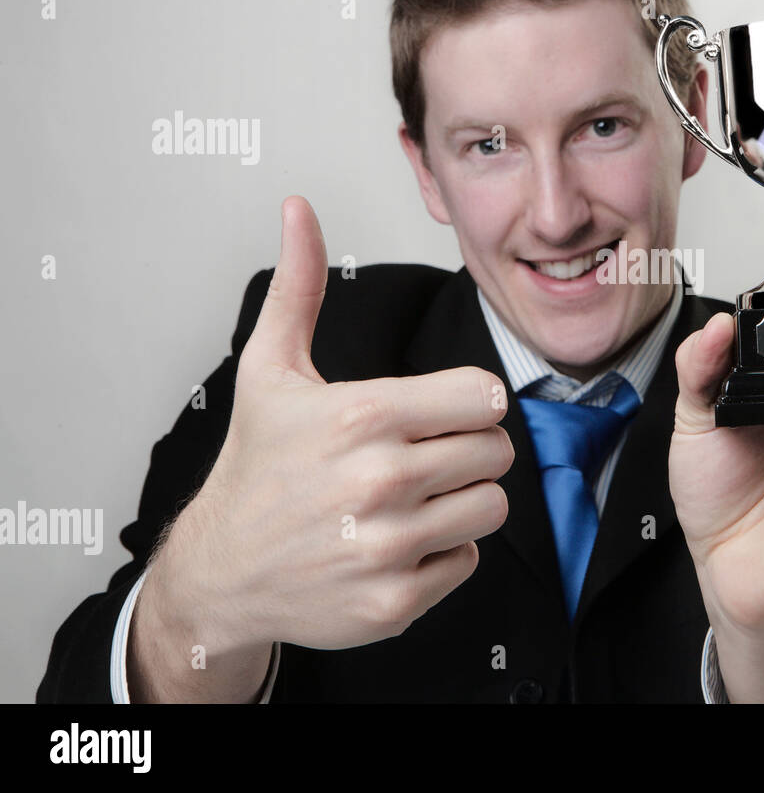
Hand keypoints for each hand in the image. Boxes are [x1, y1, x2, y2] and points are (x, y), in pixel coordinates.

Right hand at [148, 196, 512, 660]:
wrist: (220, 570)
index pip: (486, 396)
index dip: (470, 402)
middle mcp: (379, 481)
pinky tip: (397, 542)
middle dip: (469, 450)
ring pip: (492, 507)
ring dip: (462, 501)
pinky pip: (468, 560)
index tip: (443, 411)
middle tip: (423, 456)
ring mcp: (387, 546)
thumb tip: (298, 208)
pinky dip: (442, 553)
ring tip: (414, 498)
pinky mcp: (395, 601)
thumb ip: (300, 287)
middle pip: (497, 451)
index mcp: (363, 415)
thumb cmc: (256, 466)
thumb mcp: (270, 370)